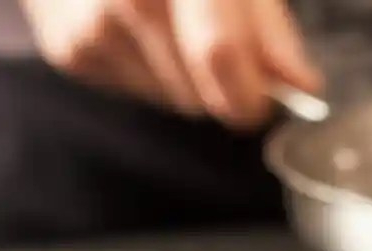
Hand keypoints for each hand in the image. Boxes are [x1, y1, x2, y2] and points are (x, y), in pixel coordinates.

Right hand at [19, 0, 322, 128]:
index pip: (219, 53)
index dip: (250, 94)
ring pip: (172, 100)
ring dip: (185, 80)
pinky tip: (137, 32)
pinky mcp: (68, 50)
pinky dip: (149, 75)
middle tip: (217, 45)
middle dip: (221, 86)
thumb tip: (303, 86)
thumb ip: (270, 29)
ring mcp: (91, 26)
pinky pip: (136, 93)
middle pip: (198, 92)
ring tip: (171, 28)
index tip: (264, 103)